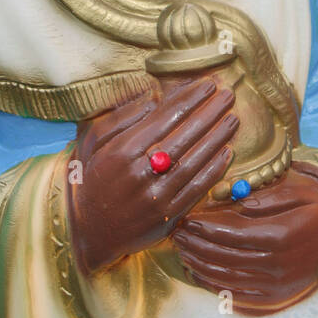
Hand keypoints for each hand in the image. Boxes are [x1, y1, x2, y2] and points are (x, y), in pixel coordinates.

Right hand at [67, 79, 238, 273]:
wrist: (85, 232)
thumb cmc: (87, 180)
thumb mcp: (90, 144)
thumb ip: (119, 119)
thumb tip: (152, 99)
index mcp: (121, 151)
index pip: (165, 118)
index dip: (189, 99)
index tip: (207, 84)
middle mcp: (140, 173)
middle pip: (184, 136)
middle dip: (209, 112)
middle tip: (228, 95)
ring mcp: (155, 197)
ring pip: (194, 161)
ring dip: (217, 138)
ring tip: (233, 119)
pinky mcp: (167, 217)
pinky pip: (196, 189)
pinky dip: (214, 170)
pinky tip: (227, 152)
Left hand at [172, 166, 317, 313]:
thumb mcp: (300, 190)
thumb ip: (267, 197)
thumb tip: (237, 203)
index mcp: (282, 235)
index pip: (231, 234)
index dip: (204, 228)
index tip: (185, 219)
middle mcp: (278, 264)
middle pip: (224, 257)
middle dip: (195, 245)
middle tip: (176, 234)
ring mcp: (277, 284)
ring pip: (226, 277)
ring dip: (199, 265)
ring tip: (182, 251)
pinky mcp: (276, 296)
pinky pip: (237, 295)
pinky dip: (214, 285)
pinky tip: (199, 272)